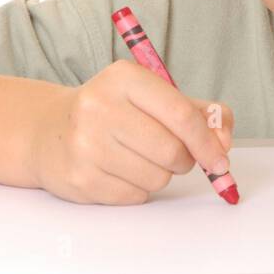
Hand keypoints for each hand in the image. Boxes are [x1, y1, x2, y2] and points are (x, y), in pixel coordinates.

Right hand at [29, 59, 234, 204]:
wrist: (49, 130)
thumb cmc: (113, 111)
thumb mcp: (153, 96)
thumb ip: (198, 112)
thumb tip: (224, 140)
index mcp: (124, 77)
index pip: (180, 114)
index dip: (208, 142)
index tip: (220, 159)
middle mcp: (99, 106)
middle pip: (171, 150)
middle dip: (183, 159)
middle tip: (172, 154)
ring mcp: (86, 144)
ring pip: (157, 178)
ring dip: (159, 174)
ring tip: (137, 157)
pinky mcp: (80, 178)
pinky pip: (135, 196)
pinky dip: (137, 189)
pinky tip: (118, 170)